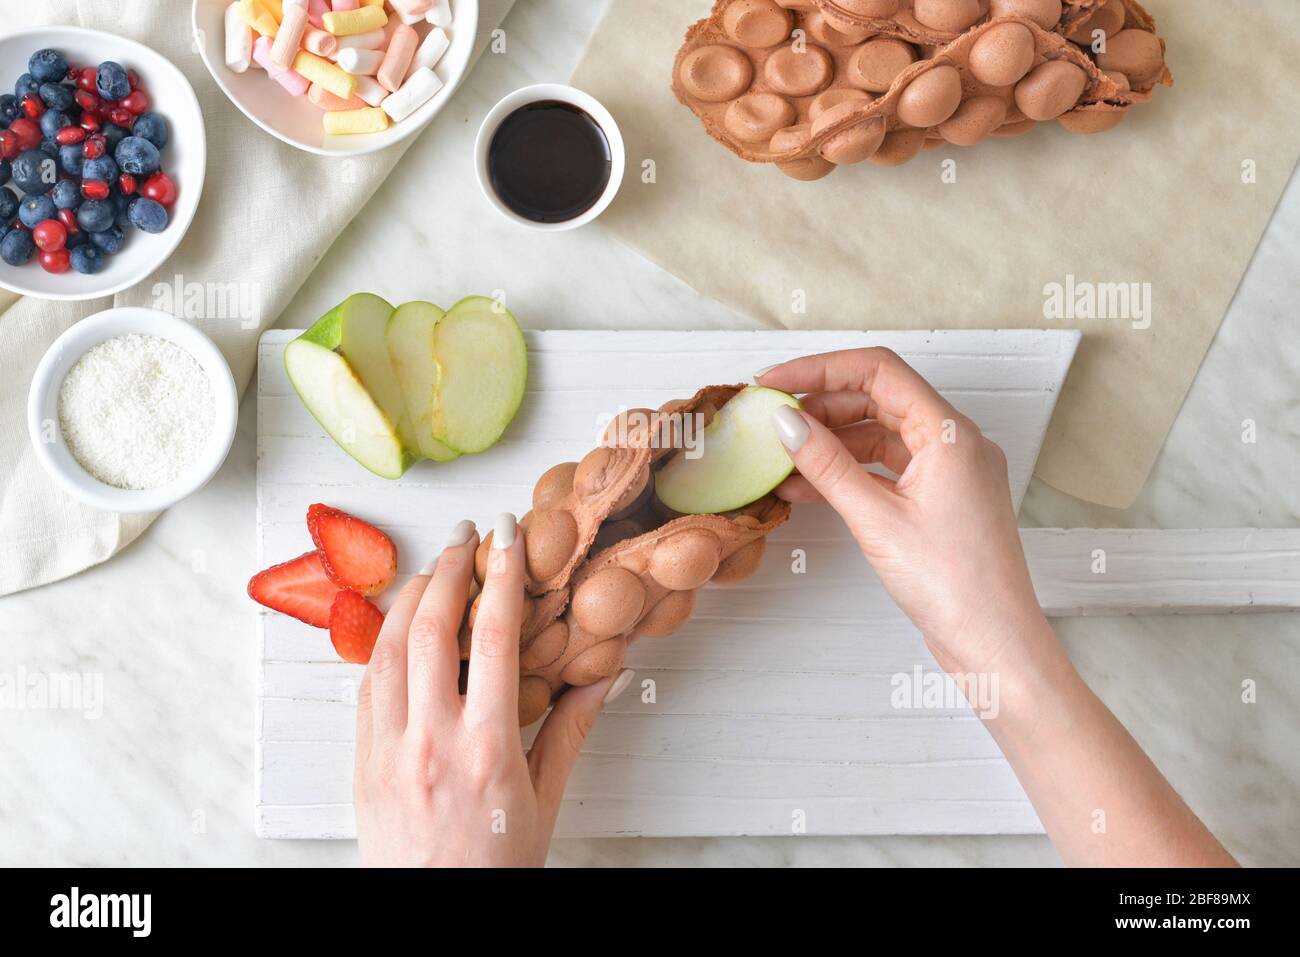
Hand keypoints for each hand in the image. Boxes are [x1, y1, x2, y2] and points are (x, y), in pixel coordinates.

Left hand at [353, 513, 632, 866]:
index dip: (502, 575)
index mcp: (486, 747)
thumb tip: (603, 673)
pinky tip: (402, 625)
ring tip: (434, 566)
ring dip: (410, 596)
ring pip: (388, 648)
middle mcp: (431, 741)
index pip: (493, 637)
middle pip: (431, 627)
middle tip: (466, 534)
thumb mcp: (546, 799)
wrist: (434, 917)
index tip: (508, 536)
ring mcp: (388, 749)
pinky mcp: (361, 761)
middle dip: (449, 567)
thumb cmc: (496, 867)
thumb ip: (570, 729)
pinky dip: (384, 642)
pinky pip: (367, 685)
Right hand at [760, 348, 1046, 674]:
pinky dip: (848, 470)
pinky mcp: (939, 498)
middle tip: (772, 420)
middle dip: (821, 404)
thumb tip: (786, 423)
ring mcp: (949, 471)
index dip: (820, 369)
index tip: (774, 380)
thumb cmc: (956, 586)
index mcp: (950, 434)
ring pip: (880, 432)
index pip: (878, 371)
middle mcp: (955, 443)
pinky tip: (807, 485)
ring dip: (830, 440)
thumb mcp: (877, 519)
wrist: (994, 643)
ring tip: (782, 457)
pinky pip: (886, 466)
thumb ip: (827, 465)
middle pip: (878, 397)